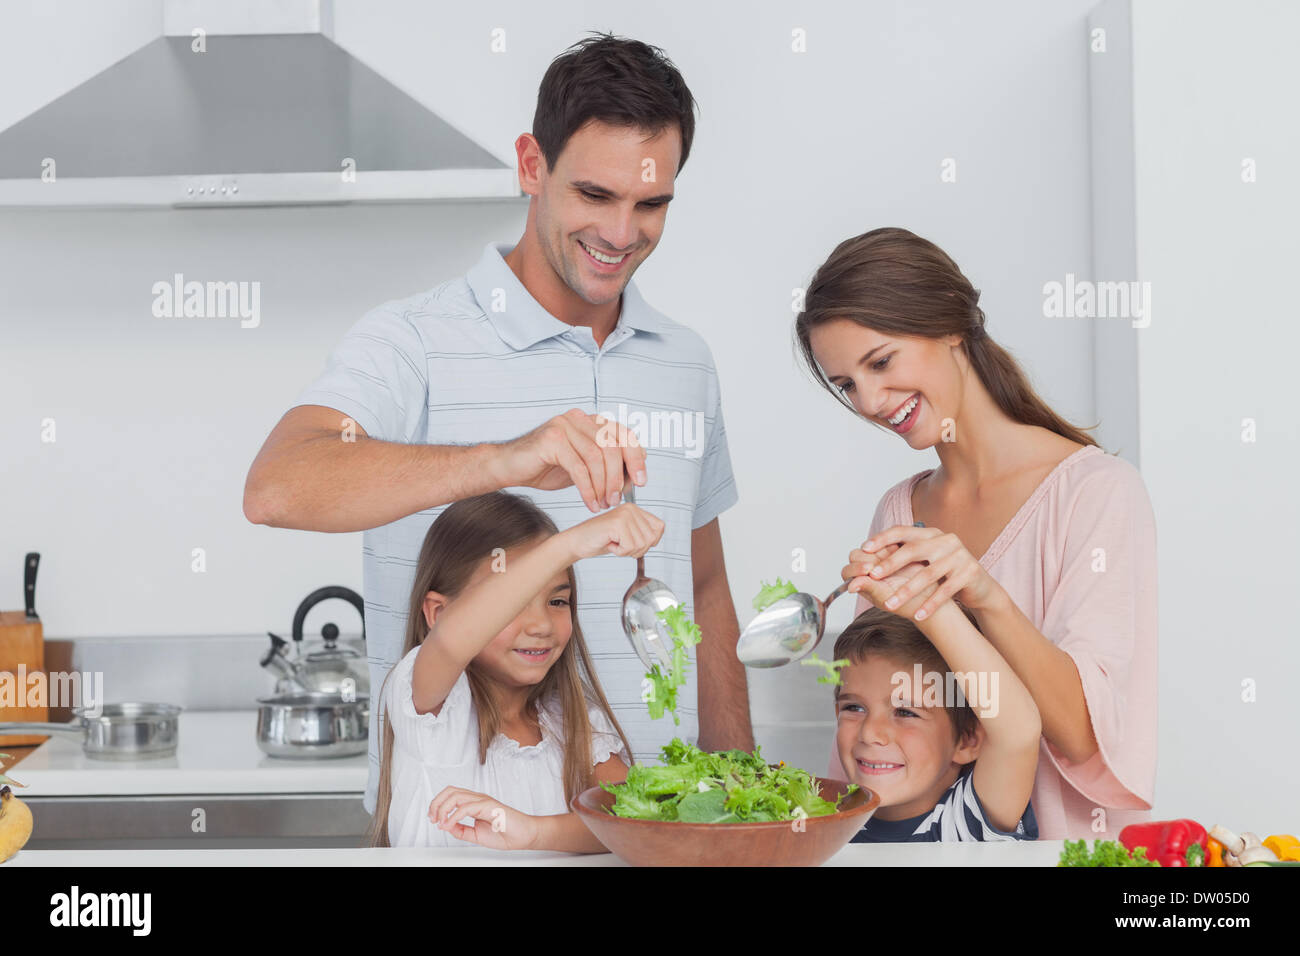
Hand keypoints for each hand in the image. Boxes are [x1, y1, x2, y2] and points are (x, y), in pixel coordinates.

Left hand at [428, 786, 540, 849]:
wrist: (524, 836)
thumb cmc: (505, 833)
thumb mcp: (476, 835)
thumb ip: (461, 830)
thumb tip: (446, 826)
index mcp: (475, 803)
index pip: (451, 794)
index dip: (438, 804)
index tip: (433, 819)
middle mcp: (477, 798)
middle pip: (450, 791)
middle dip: (436, 803)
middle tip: (432, 819)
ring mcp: (483, 801)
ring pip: (455, 796)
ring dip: (442, 809)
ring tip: (439, 822)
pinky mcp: (488, 806)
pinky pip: (465, 808)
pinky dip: (453, 817)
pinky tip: (449, 825)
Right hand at [497, 408, 647, 512]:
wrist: (508, 467)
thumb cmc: (546, 467)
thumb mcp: (584, 465)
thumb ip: (607, 463)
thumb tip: (638, 468)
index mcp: (590, 421)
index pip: (623, 434)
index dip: (635, 457)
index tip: (641, 481)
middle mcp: (579, 418)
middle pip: (613, 445)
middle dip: (619, 476)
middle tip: (616, 499)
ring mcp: (565, 425)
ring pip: (597, 457)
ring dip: (603, 486)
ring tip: (603, 504)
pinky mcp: (552, 439)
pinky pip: (579, 467)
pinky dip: (588, 489)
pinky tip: (590, 503)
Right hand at [561, 502, 664, 560]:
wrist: (577, 542)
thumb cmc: (601, 539)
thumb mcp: (627, 535)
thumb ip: (643, 533)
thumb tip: (656, 538)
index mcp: (635, 509)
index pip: (660, 527)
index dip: (651, 541)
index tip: (634, 542)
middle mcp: (631, 509)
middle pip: (651, 538)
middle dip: (637, 549)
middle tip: (621, 544)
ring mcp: (624, 515)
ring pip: (641, 544)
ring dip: (627, 551)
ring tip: (614, 543)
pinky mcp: (617, 524)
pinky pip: (629, 547)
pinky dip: (619, 552)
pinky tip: (610, 543)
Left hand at [851, 524, 1005, 620]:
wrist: (979, 586)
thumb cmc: (946, 572)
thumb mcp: (926, 559)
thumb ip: (905, 555)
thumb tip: (868, 558)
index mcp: (931, 534)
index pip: (903, 531)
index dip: (883, 538)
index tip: (864, 549)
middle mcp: (946, 540)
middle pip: (914, 550)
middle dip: (891, 564)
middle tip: (873, 576)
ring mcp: (959, 556)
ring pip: (928, 574)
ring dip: (907, 591)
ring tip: (890, 604)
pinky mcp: (969, 573)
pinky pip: (946, 591)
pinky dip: (931, 604)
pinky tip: (918, 615)